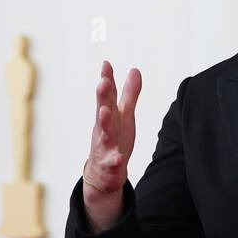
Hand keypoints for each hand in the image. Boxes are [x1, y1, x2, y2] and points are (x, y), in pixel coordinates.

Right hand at [84, 60, 141, 195]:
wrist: (104, 173)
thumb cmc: (114, 139)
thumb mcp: (124, 114)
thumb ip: (129, 93)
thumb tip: (134, 69)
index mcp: (109, 115)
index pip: (107, 94)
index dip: (107, 79)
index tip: (106, 64)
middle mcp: (104, 128)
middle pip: (102, 109)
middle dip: (102, 95)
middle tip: (103, 81)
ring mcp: (105, 145)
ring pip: (104, 133)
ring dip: (104, 122)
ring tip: (105, 112)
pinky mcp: (110, 163)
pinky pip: (112, 161)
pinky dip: (114, 159)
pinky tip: (118, 158)